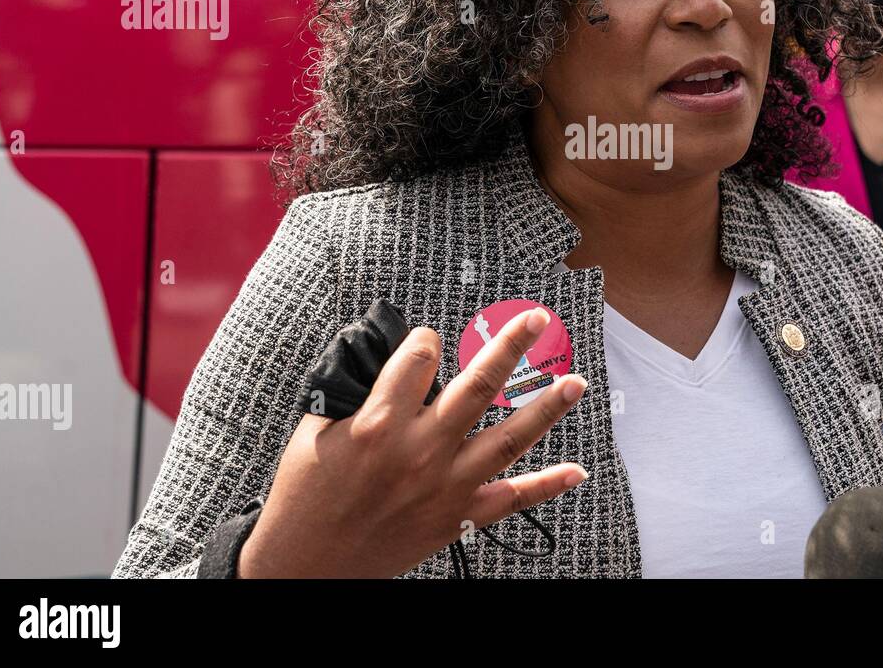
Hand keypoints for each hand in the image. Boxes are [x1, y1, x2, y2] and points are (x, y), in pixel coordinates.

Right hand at [238, 308, 587, 577]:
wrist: (305, 564)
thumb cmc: (305, 492)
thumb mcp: (317, 429)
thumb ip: (358, 392)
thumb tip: (390, 353)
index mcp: (379, 422)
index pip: (421, 356)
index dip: (426, 339)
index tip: (429, 340)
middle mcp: (420, 451)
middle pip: (478, 385)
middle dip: (512, 345)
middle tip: (537, 318)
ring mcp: (444, 486)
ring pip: (509, 438)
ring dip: (547, 407)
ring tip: (576, 381)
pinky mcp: (456, 519)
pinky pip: (512, 499)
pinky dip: (547, 486)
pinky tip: (577, 470)